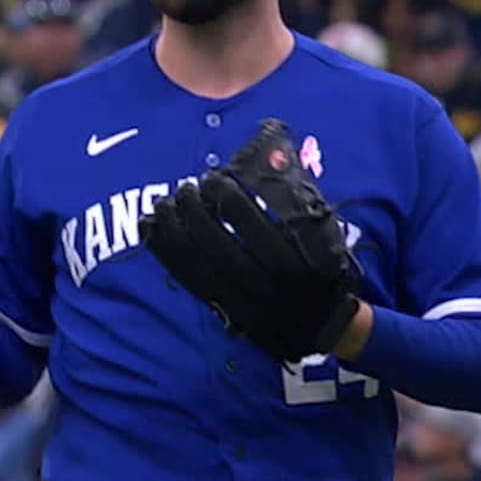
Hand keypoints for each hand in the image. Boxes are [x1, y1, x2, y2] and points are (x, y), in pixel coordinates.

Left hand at [142, 119, 360, 363]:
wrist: (322, 326)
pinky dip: (167, 254)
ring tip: (165, 203)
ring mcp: (245, 305)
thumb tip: (273, 154)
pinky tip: (155, 229)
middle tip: (187, 187)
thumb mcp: (325, 239)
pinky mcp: (226, 313)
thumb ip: (299, 204)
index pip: (257, 231)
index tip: (216, 177)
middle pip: (223, 249)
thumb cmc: (323, 270)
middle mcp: (270, 290)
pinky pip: (190, 281)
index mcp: (298, 267)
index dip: (231, 202)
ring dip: (177, 232)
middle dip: (199, 214)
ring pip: (201, 268)